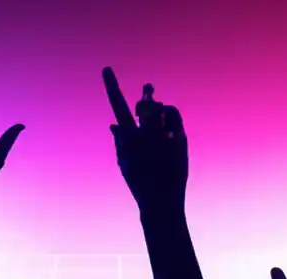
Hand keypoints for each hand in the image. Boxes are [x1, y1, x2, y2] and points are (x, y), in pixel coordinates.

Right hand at [102, 68, 186, 212]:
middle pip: (147, 102)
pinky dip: (170, 120)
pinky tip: (169, 130)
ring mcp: (166, 134)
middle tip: (148, 87)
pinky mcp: (180, 137)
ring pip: (162, 107)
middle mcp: (147, 133)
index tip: (107, 69)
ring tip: (160, 126)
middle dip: (147, 95)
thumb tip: (113, 125)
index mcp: (128, 137)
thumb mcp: (124, 164)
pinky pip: (174, 116)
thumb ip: (119, 142)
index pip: (118, 105)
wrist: (161, 201)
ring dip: (159, 111)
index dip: (112, 86)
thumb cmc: (139, 183)